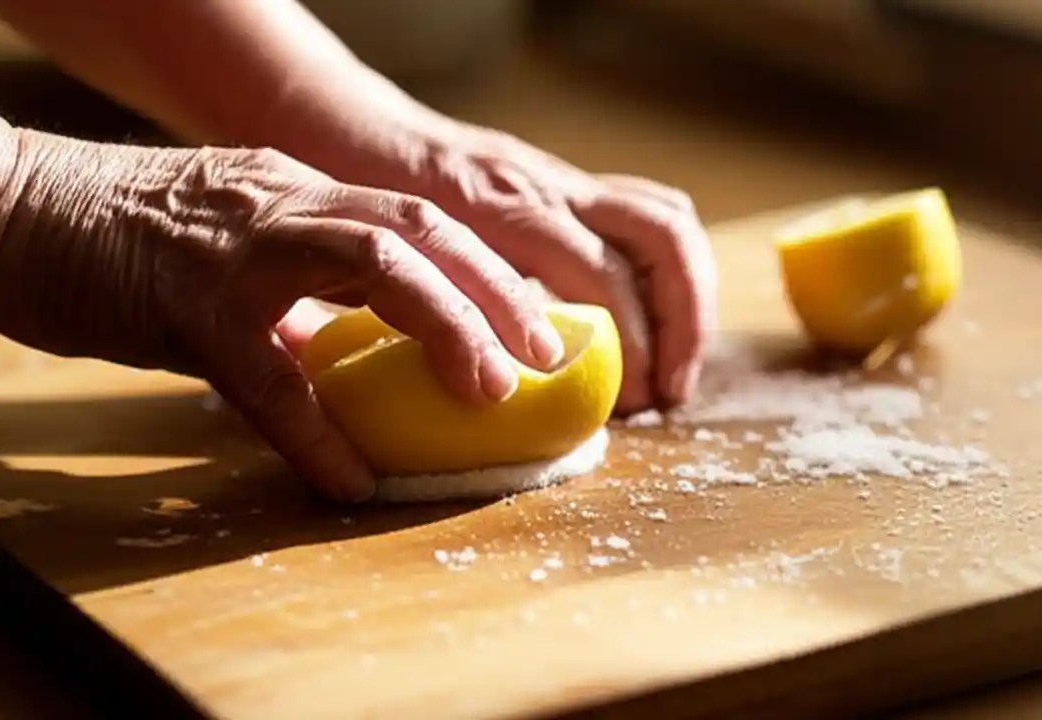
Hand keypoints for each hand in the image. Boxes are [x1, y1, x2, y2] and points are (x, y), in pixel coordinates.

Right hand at [0, 130, 563, 500]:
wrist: (6, 208)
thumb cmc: (115, 237)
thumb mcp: (228, 250)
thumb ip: (293, 296)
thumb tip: (346, 357)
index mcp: (299, 193)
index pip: (418, 220)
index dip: (487, 272)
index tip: (535, 326)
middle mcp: (285, 205)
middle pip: (421, 228)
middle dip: (495, 291)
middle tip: (545, 357)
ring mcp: (238, 248)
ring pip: (372, 263)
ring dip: (445, 325)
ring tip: (489, 391)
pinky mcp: (184, 304)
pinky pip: (266, 375)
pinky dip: (316, 430)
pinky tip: (348, 479)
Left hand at [317, 119, 718, 413]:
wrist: (350, 134)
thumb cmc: (359, 206)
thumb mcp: (394, 263)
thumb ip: (451, 312)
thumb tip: (500, 390)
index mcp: (501, 208)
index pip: (601, 276)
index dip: (630, 346)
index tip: (628, 401)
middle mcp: (546, 186)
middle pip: (661, 239)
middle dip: (683, 321)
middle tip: (668, 391)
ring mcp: (563, 179)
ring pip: (667, 220)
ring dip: (691, 295)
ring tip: (674, 366)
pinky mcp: (567, 183)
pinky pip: (646, 214)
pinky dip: (666, 271)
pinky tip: (649, 321)